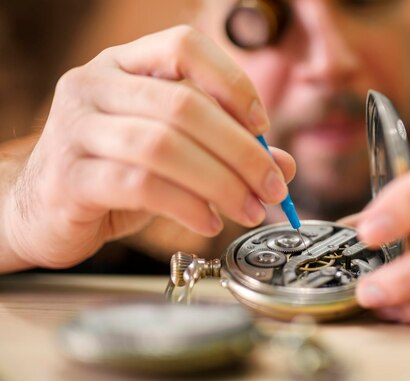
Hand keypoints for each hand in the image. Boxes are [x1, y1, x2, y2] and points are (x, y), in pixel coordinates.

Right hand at [2, 25, 294, 269]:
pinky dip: (186, 206)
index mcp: (124, 66)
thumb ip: (225, 151)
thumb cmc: (114, 172)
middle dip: (241, 151)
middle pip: (184, 105)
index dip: (232, 82)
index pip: (184, 46)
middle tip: (271, 187)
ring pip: (163, 146)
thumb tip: (282, 165)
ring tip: (247, 209)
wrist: (44, 209)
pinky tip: (208, 221)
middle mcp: (96, 86)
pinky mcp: (70, 177)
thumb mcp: (173, 152)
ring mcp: (76, 128)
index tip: (263, 126)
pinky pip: (140, 186)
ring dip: (220, 183)